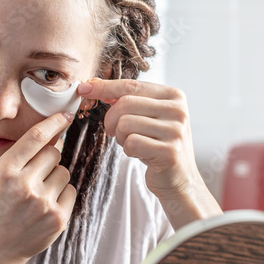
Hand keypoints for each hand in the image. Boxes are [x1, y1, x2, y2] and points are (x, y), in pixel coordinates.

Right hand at [0, 112, 77, 263]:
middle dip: (48, 161)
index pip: (35, 137)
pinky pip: (71, 191)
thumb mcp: (0, 176)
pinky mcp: (58, 218)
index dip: (53, 123)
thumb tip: (55, 134)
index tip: (66, 115)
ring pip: (64, 172)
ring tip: (38, 196)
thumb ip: (23, 156)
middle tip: (35, 177)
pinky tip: (45, 207)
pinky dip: (62, 196)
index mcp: (5, 170)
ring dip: (55, 179)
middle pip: (54, 153)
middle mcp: (24, 185)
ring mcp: (43, 203)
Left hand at [77, 79, 220, 227]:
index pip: (131, 85)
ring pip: (125, 123)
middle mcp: (177, 110)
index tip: (84, 89)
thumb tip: (93, 85)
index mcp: (173, 96)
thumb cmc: (158, 146)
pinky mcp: (169, 151)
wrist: (179, 179)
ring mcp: (175, 131)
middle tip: (114, 132)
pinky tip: (140, 154)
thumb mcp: (148, 117)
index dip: (105, 87)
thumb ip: (128, 100)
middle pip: (125, 103)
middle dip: (111, 119)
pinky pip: (131, 143)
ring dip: (121, 137)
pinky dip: (128, 150)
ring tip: (133, 144)